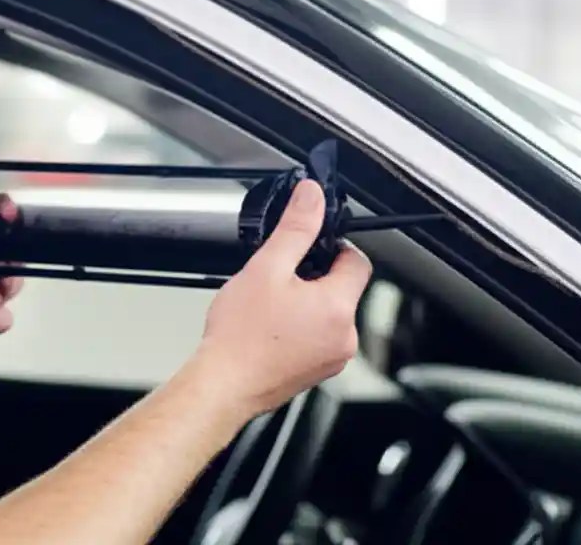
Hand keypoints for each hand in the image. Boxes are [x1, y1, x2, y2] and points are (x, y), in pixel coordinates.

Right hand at [191, 179, 371, 417]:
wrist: (223, 385)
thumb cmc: (240, 337)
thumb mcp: (266, 268)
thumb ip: (295, 227)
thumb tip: (312, 197)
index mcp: (338, 307)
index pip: (357, 260)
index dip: (333, 247)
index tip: (308, 248)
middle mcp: (344, 336)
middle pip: (343, 288)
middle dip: (315, 277)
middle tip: (280, 279)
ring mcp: (333, 358)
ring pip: (329, 313)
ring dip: (307, 303)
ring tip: (271, 307)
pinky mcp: (317, 372)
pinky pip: (318, 337)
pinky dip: (300, 328)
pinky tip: (271, 329)